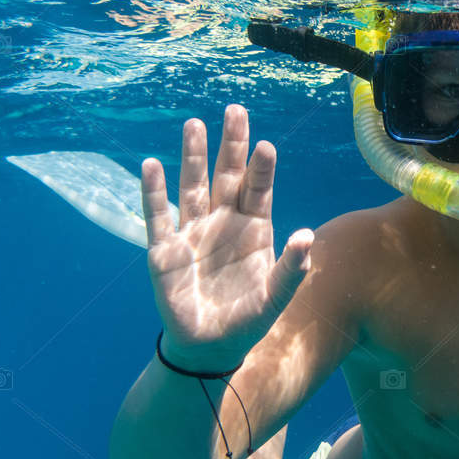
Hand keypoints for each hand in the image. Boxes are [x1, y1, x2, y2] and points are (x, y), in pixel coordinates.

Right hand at [141, 104, 311, 371]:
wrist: (209, 348)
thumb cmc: (247, 322)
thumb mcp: (274, 299)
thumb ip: (291, 270)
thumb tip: (307, 237)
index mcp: (252, 231)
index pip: (258, 190)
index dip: (261, 168)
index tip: (266, 146)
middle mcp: (222, 223)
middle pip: (226, 176)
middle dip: (230, 145)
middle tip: (235, 110)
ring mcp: (192, 234)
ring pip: (192, 187)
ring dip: (192, 157)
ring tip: (194, 124)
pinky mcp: (164, 251)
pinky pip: (157, 216)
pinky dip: (153, 191)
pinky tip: (151, 165)